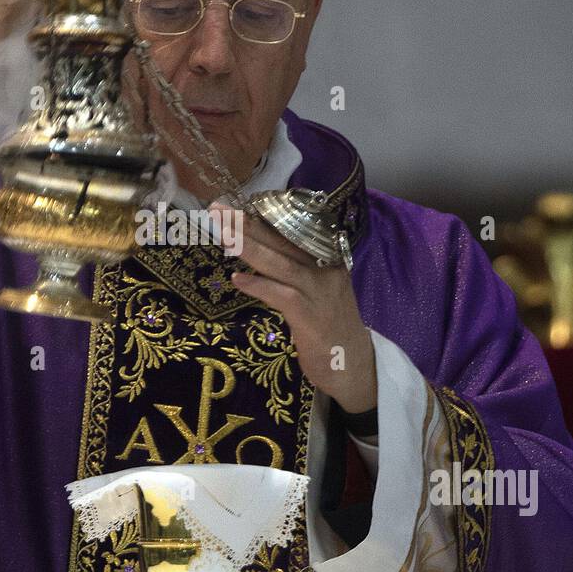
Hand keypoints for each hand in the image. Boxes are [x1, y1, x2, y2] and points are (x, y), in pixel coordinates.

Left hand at [211, 205, 376, 413]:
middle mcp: (325, 270)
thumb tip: (260, 254)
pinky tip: (238, 279)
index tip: (234, 206)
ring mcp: (319, 292)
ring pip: (280, 264)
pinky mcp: (310, 317)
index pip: (292, 232)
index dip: (262, 218)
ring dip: (249, 248)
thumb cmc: (330, 328)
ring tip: (222, 234)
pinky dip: (259, 286)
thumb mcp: (316, 291)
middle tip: (219, 209)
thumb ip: (294, 272)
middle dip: (248, 224)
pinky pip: (281, 295)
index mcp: (326, 259)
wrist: (353, 366)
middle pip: (282, 241)